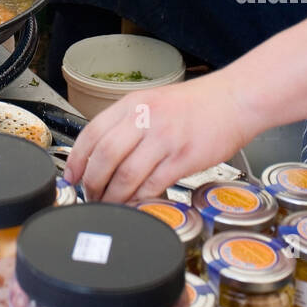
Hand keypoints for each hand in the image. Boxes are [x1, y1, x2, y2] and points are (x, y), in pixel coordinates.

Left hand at [63, 73, 253, 201]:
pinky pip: (152, 185)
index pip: (92, 132)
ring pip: (125, 175)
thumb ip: (130, 124)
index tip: (71, 177)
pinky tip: (137, 206)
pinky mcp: (183, 158)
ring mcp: (164, 138)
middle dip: (92, 183)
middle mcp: (145, 118)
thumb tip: (104, 155)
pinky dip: (140, 200)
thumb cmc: (197, 105)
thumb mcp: (154, 102)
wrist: (234, 100)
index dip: (77, 159)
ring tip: (111, 205)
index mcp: (133, 104)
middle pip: (104, 156)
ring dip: (113, 196)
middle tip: (91, 196)